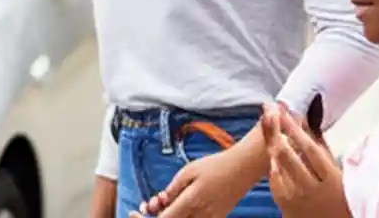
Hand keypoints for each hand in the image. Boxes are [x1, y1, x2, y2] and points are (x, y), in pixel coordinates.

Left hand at [128, 147, 257, 217]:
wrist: (242, 168)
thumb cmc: (215, 166)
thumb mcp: (188, 172)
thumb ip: (172, 190)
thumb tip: (157, 204)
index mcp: (191, 203)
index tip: (136, 211)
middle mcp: (201, 216)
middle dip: (156, 217)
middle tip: (148, 206)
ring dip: (169, 216)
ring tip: (164, 203)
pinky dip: (182, 216)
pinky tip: (178, 205)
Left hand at [263, 102, 351, 217]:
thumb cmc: (335, 192)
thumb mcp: (335, 169)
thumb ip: (320, 146)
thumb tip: (306, 117)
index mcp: (331, 179)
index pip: (310, 151)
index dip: (296, 130)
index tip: (286, 112)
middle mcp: (312, 188)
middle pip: (288, 155)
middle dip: (276, 130)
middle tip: (270, 110)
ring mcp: (296, 196)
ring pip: (277, 164)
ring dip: (271, 140)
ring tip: (268, 120)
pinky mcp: (283, 202)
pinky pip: (273, 174)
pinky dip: (272, 158)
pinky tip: (272, 145)